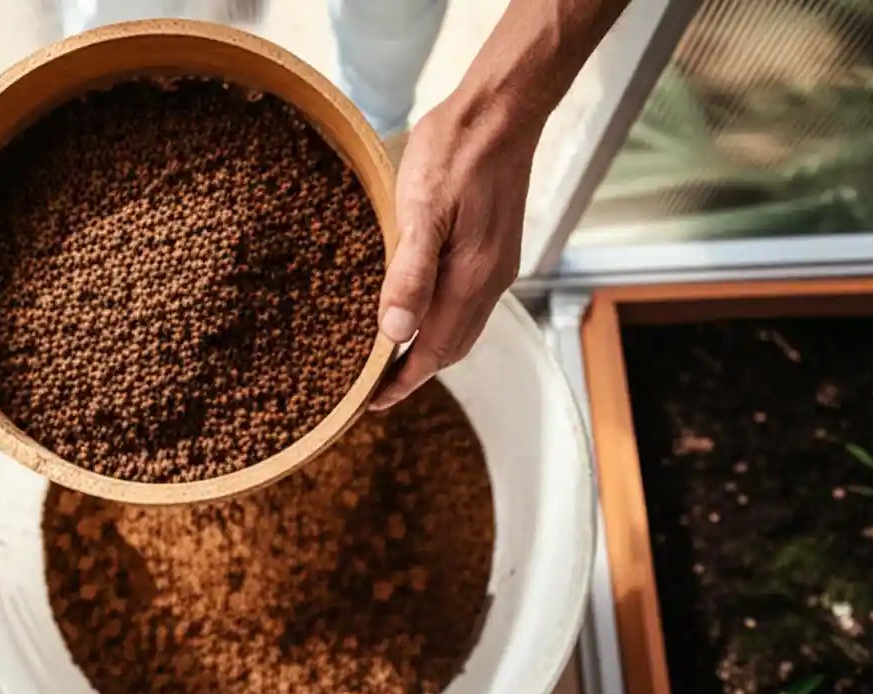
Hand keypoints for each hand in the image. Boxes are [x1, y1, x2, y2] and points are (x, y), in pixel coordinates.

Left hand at [370, 98, 537, 410]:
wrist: (501, 112)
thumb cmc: (455, 153)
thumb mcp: (422, 210)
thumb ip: (411, 274)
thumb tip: (396, 333)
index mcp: (470, 279)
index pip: (433, 350)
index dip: (402, 380)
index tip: (371, 402)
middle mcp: (489, 281)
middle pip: (450, 347)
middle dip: (414, 372)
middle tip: (375, 387)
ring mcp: (496, 266)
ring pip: (462, 327)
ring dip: (429, 348)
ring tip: (392, 358)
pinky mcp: (494, 249)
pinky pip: (468, 303)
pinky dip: (441, 321)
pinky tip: (419, 309)